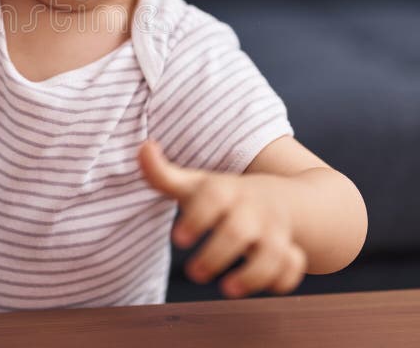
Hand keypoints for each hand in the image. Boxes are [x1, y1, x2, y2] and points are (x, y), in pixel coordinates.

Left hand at [139, 140, 306, 297]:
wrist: (280, 196)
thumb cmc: (224, 195)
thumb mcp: (195, 183)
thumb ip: (164, 174)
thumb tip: (143, 148)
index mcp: (225, 190)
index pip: (213, 198)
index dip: (196, 218)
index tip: (176, 240)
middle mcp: (252, 209)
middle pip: (239, 230)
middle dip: (217, 254)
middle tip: (193, 273)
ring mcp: (274, 230)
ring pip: (274, 252)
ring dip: (253, 274)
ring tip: (228, 290)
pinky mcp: (290, 249)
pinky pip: (295, 265)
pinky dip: (284, 279)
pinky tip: (265, 287)